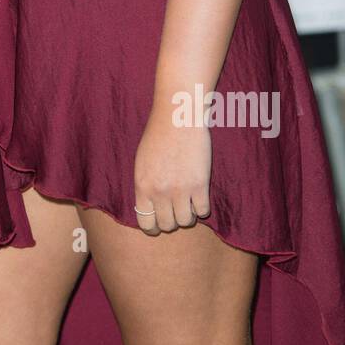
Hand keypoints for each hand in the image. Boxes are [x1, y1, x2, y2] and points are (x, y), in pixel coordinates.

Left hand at [133, 103, 212, 234]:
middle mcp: (159, 192)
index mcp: (142, 186)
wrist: (178, 117)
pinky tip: (200, 195)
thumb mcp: (142, 162)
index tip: (159, 224)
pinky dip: (202, 207)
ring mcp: (180, 190)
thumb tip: (150, 207)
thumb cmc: (159, 135)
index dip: (153, 227)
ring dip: (188, 215)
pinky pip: (202, 212)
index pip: (145, 223)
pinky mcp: (200, 185)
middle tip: (177, 211)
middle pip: (167, 225)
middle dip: (172, 221)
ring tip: (188, 202)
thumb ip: (145, 185)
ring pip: (185, 221)